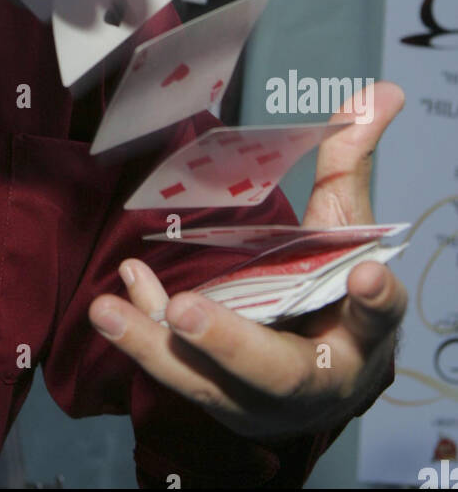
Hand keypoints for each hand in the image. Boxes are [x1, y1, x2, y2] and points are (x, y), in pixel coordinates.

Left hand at [89, 81, 407, 440]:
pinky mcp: (215, 397)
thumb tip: (382, 92)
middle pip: (277, 370)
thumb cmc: (333, 291)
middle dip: (230, 342)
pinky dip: (143, 336)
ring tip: (108, 308)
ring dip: (155, 345)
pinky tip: (115, 299)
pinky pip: (175, 372)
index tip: (368, 274)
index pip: (376, 319)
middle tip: (187, 311)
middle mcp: (314, 379)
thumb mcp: (345, 228)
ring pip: (207, 382)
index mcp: (361, 335)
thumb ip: (350, 163)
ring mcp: (257, 399)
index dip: (375, 301)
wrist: (320, 375)